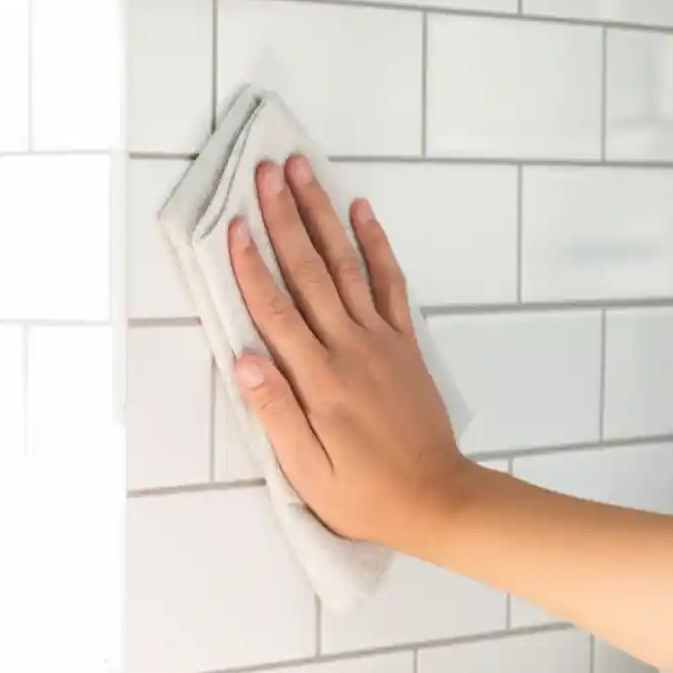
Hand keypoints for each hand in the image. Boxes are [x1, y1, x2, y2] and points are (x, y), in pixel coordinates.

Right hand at [228, 155, 474, 550]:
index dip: (251, 266)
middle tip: (266, 172)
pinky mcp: (403, 341)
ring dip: (322, 215)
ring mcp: (380, 339)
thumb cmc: (364, 494)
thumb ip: (276, 413)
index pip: (276, 312)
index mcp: (319, 381)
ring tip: (302, 172)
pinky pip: (390, 282)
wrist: (438, 500)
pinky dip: (376, 243)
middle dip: (284, 218)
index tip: (233, 225)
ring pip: (346, 264)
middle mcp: (350, 348)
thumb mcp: (309, 472)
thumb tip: (245, 360)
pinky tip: (361, 210)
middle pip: (309, 272)